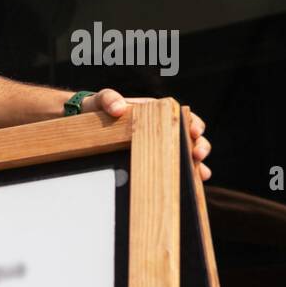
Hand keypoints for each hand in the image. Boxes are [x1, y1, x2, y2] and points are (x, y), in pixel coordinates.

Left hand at [81, 88, 211, 181]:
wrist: (85, 125)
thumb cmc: (97, 110)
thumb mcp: (101, 101)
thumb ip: (109, 99)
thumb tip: (119, 109)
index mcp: (157, 113)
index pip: (183, 117)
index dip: (193, 124)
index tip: (194, 132)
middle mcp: (163, 130)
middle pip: (190, 138)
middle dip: (199, 146)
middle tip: (198, 154)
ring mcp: (157, 147)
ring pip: (184, 156)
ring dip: (195, 165)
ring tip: (200, 174)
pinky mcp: (149, 161)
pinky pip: (168, 169)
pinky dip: (181, 176)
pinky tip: (190, 187)